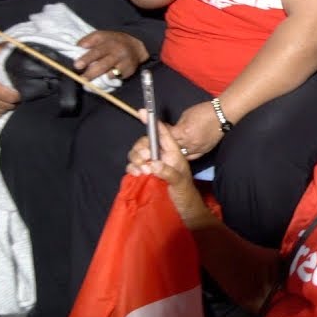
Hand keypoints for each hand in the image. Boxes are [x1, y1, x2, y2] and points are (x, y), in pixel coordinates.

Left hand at [74, 30, 147, 80]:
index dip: (87, 58)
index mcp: (109, 42)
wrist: (135, 46)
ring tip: (88, 82)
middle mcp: (118, 52)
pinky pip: (117, 78)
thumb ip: (89, 40)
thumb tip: (78, 46)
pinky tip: (102, 79)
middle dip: (91, 73)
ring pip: (110, 74)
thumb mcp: (101, 35)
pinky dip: (108, 80)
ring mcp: (125, 62)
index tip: (77, 65)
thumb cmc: (113, 41)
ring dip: (98, 78)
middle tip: (82, 78)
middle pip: (104, 65)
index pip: (97, 51)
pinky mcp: (129, 71)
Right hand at [127, 112, 211, 228]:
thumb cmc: (184, 191)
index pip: (162, 133)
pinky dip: (132, 167)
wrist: (182, 205)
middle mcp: (162, 155)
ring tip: (142, 171)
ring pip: (138, 153)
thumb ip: (168, 172)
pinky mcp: (146, 172)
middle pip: (145, 143)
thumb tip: (153, 164)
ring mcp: (154, 163)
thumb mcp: (179, 181)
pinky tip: (136, 173)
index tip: (142, 111)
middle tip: (144, 162)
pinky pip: (134, 165)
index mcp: (173, 152)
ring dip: (136, 160)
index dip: (152, 122)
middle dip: (140, 150)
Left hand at [168, 101, 226, 160]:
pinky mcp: (205, 150)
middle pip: (172, 146)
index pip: (167, 136)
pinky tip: (182, 152)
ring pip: (181, 154)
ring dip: (176, 150)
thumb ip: (178, 125)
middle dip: (167, 142)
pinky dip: (186, 155)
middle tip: (164, 139)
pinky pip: (192, 157)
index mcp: (184, 131)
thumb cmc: (205, 111)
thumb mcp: (186, 114)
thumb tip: (171, 130)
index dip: (162, 133)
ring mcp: (198, 148)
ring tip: (172, 147)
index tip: (160, 130)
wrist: (222, 114)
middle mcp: (190, 142)